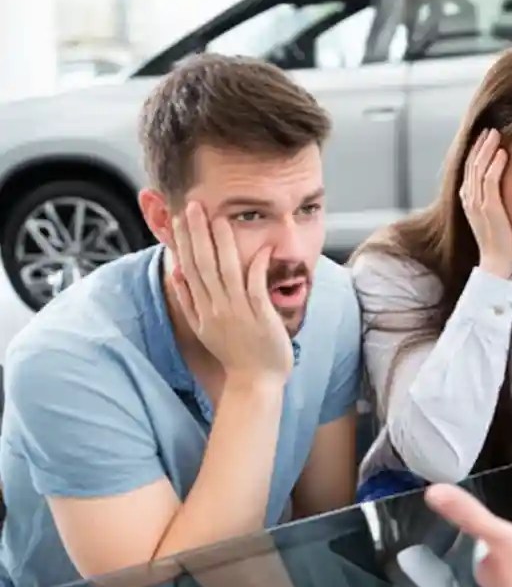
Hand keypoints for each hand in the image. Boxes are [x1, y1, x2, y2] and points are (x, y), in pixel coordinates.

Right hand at [171, 201, 292, 385]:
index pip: (188, 267)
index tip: (178, 218)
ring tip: (218, 218)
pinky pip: (256, 287)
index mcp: (202, 308)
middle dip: (196, 234)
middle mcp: (216, 307)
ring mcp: (238, 311)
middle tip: (192, 205)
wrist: (254, 381)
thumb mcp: (202, 328)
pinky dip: (257, 266)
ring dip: (222, 243)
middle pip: (203, 264)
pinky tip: (261, 248)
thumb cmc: (234, 353)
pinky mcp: (260, 316)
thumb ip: (189, 300)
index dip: (183, 241)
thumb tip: (176, 272)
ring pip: (226, 271)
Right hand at [461, 128, 511, 277]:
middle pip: (472, 165)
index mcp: (468, 200)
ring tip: (496, 134)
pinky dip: (495, 165)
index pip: (470, 169)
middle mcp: (469, 199)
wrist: (495, 263)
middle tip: (490, 129)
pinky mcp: (488, 208)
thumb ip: (493, 201)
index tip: (485, 138)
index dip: (476, 152)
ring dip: (487, 149)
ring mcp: (477, 203)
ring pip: (479, 169)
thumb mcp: (493, 217)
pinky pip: (490, 181)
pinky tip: (502, 152)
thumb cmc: (499, 243)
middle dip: (481, 145)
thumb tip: (502, 190)